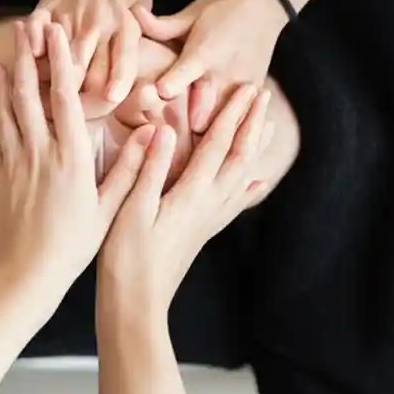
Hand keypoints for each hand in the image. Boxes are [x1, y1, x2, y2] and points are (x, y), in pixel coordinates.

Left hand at [0, 21, 153, 294]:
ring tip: (12, 44)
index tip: (59, 34)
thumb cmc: (74, 246)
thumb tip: (153, 134)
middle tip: (29, 22)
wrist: (25, 276)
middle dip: (28, 54)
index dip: (61, 62)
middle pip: (29, 93)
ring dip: (9, 72)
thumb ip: (131, 167)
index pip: (64, 100)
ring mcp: (13, 163)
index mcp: (70, 160)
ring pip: (7, 107)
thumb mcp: (111, 209)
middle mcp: (38, 155)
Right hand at [28, 0, 150, 102]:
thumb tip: (150, 75)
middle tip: (76, 114)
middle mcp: (97, 24)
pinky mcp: (46, 10)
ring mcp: (69, 17)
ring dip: (54, 80)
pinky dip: (31, 49)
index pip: (122, 60)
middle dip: (80, 96)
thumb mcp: (144, 5)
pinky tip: (34, 63)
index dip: (117, 82)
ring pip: (57, 59)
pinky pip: (34, 34)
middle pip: (85, 70)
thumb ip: (144, 37)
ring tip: (52, 100)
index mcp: (124, 24)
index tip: (112, 98)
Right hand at [98, 83, 272, 317]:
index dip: (233, 114)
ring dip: (254, 147)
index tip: (246, 88)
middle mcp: (209, 205)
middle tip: (264, 93)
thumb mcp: (131, 208)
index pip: (218, 145)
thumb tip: (165, 128)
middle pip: (239, 156)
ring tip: (268, 126)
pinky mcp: (204, 232)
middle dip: (251, 122)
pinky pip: (234, 203)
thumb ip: (150, 167)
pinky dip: (249, 187)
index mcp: (191, 194)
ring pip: (242, 176)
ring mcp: (209, 220)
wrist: (138, 304)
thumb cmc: (126, 257)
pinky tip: (257, 184)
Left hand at [134, 0, 288, 132]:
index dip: (160, 92)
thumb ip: (161, 26)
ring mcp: (242, 87)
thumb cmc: (222, 7)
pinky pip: (240, 122)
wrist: (266, 3)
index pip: (175, 83)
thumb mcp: (191, 14)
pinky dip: (227, 126)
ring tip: (191, 133)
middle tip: (169, 127)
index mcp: (203, 53)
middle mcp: (223, 75)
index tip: (150, 97)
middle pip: (199, 117)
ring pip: (221, 125)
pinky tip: (216, 127)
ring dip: (206, 130)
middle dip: (183, 126)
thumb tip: (130, 16)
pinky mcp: (256, 93)